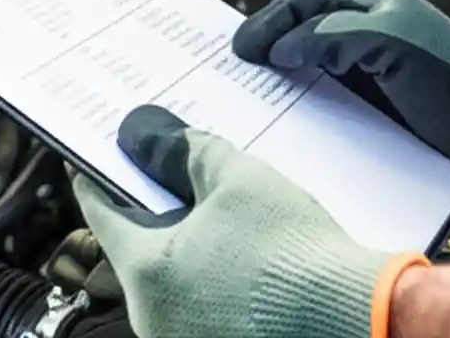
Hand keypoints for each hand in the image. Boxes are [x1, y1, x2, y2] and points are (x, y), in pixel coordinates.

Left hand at [72, 105, 425, 337]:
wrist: (362, 319)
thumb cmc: (295, 251)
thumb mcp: (237, 180)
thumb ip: (183, 151)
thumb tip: (145, 132)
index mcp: (145, 274)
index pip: (101, 213)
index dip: (95, 176)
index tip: (87, 156)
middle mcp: (153, 319)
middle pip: (138, 248)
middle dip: (151, 208)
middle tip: (161, 170)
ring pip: (172, 278)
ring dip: (185, 243)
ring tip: (212, 207)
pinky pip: (201, 303)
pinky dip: (210, 273)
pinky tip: (239, 250)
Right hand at [232, 0, 449, 152]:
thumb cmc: (445, 65)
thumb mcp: (383, 38)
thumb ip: (327, 37)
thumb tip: (279, 51)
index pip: (302, 3)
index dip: (269, 22)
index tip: (243, 46)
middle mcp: (360, 24)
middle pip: (299, 27)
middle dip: (266, 42)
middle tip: (235, 63)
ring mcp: (363, 58)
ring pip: (307, 59)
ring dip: (279, 72)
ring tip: (248, 87)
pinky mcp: (368, 91)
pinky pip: (324, 89)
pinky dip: (299, 96)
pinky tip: (282, 109)